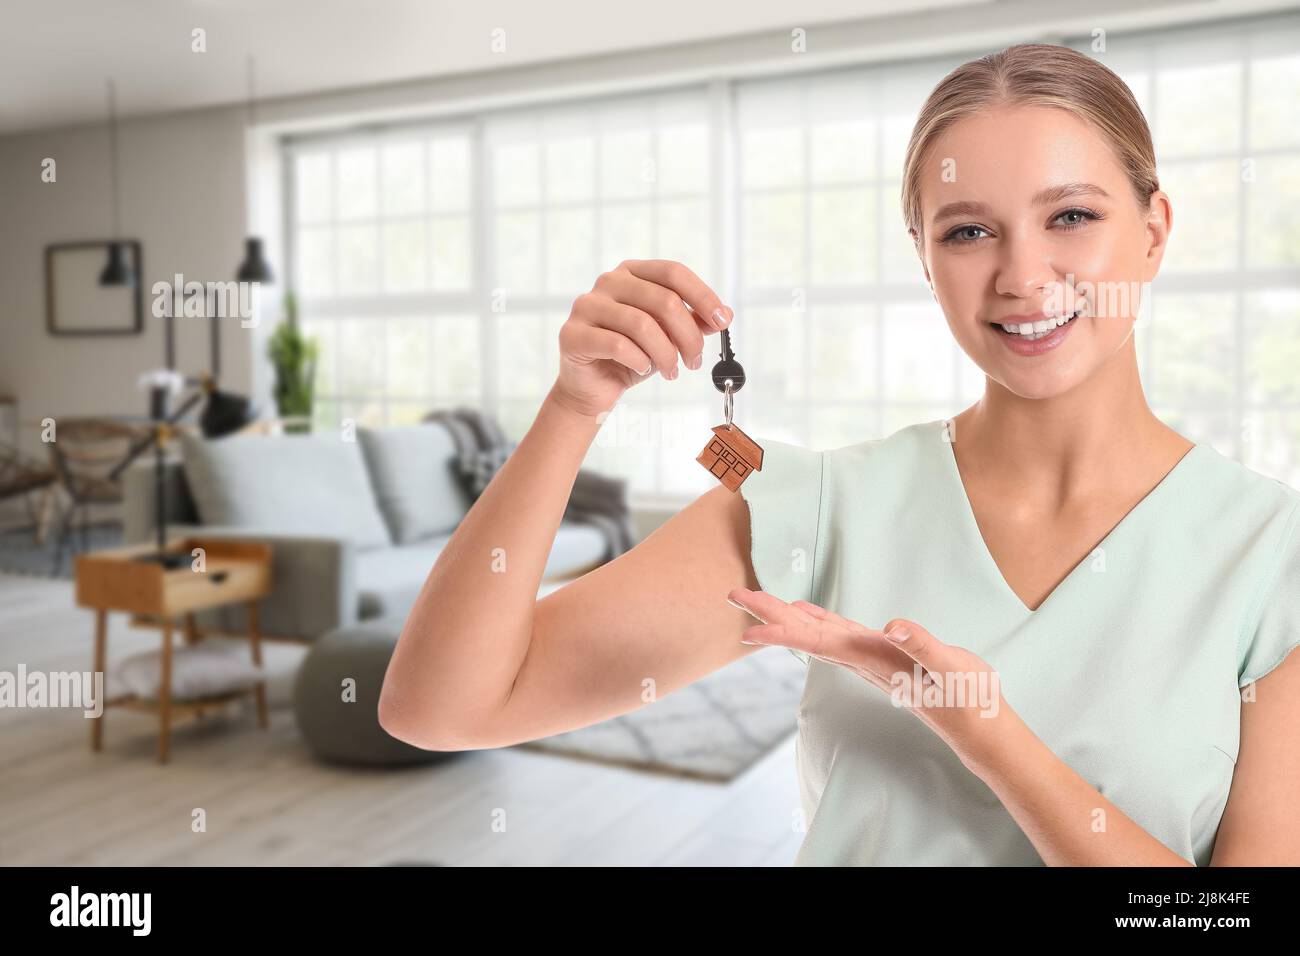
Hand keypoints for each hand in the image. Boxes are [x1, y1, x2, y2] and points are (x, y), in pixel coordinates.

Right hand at [551, 259, 733, 419]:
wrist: (593, 388)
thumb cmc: (631, 357)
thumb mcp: (668, 337)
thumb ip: (693, 322)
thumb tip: (726, 314)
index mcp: (632, 273)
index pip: (673, 272)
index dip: (702, 296)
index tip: (722, 322)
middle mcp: (608, 282)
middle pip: (663, 300)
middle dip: (688, 336)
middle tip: (694, 361)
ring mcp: (587, 306)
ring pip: (642, 325)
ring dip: (666, 354)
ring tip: (672, 372)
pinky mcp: (573, 334)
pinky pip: (618, 345)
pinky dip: (639, 361)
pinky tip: (643, 370)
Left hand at [725, 587, 1013, 776]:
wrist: (978, 728)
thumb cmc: (968, 698)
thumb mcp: (952, 668)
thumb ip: (923, 646)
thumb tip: (893, 626)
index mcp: (874, 658)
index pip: (818, 642)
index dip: (783, 632)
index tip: (749, 629)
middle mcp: (863, 659)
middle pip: (806, 633)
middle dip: (769, 615)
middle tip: (732, 594)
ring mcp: (870, 659)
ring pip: (817, 633)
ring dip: (784, 617)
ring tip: (756, 599)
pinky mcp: (882, 656)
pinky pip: (837, 634)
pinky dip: (816, 620)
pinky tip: (806, 612)